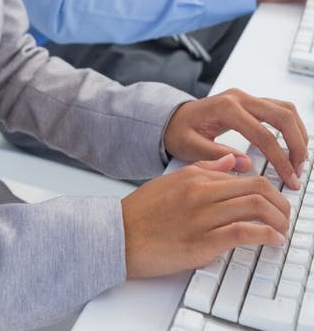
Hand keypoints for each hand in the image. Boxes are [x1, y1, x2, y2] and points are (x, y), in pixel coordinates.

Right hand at [122, 154, 289, 277]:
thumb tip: (231, 162)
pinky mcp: (203, 242)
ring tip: (282, 229)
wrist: (119, 235)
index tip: (275, 201)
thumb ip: (203, 170)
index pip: (244, 175)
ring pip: (255, 206)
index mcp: (195, 177)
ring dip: (278, 219)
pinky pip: (243, 232)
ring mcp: (203, 216)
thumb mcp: (172, 181)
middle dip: (280, 202)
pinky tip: (273, 241)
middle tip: (285, 214)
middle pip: (257, 187)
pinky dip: (266, 236)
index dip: (267, 188)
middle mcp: (202, 192)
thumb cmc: (143, 212)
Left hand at [163, 88, 307, 188]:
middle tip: (297, 172)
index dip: (280, 159)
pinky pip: (279, 109)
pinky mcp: (250, 102)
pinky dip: (291, 127)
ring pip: (285, 109)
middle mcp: (239, 97)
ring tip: (298, 162)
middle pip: (282, 116)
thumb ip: (217, 156)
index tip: (290, 180)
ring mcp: (246, 97)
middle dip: (296, 145)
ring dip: (298, 135)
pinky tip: (292, 147)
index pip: (263, 134)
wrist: (172, 117)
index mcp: (225, 108)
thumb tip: (247, 166)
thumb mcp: (190, 148)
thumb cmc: (178, 132)